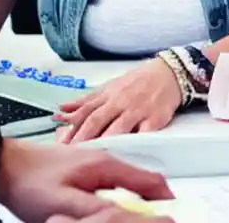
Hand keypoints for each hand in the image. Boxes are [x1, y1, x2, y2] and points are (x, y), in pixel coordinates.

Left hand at [0, 139, 172, 222]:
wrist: (0, 166)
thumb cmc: (28, 180)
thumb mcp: (65, 204)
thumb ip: (99, 211)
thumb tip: (131, 217)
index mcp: (107, 166)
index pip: (152, 182)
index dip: (165, 203)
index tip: (170, 218)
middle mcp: (104, 163)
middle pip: (140, 188)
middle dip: (144, 209)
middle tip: (140, 222)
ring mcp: (93, 168)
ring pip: (123, 191)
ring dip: (125, 209)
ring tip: (116, 220)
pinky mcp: (82, 175)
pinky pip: (107, 191)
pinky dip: (110, 205)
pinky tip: (95, 217)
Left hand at [56, 59, 181, 143]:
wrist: (168, 74)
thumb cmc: (137, 82)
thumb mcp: (109, 87)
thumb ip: (86, 101)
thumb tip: (62, 110)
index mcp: (107, 96)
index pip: (85, 112)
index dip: (71, 127)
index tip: (60, 141)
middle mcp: (120, 102)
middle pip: (97, 120)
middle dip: (82, 136)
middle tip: (71, 152)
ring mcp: (137, 111)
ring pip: (118, 127)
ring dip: (104, 140)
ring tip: (93, 154)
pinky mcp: (155, 119)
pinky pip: (144, 133)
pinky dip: (135, 142)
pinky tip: (127, 152)